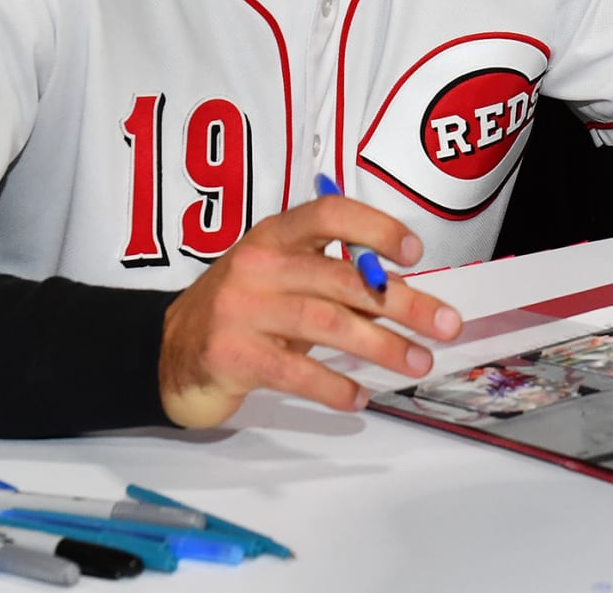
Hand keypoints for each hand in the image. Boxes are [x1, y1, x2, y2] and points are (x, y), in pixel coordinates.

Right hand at [157, 192, 462, 427]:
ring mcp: (241, 309)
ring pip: (327, 324)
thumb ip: (332, 283)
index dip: (375, 227)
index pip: (329, 214)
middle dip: (402, 302)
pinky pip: (295, 370)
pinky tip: (358, 398)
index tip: (415, 251)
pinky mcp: (231, 354)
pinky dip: (333, 386)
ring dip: (381, 346)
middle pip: (342, 278)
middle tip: (445, 324)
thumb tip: (405, 299)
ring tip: (417, 362)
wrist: (167, 352)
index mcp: (274, 236)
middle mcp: (258, 265)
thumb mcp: (280, 281)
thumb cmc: (241, 312)